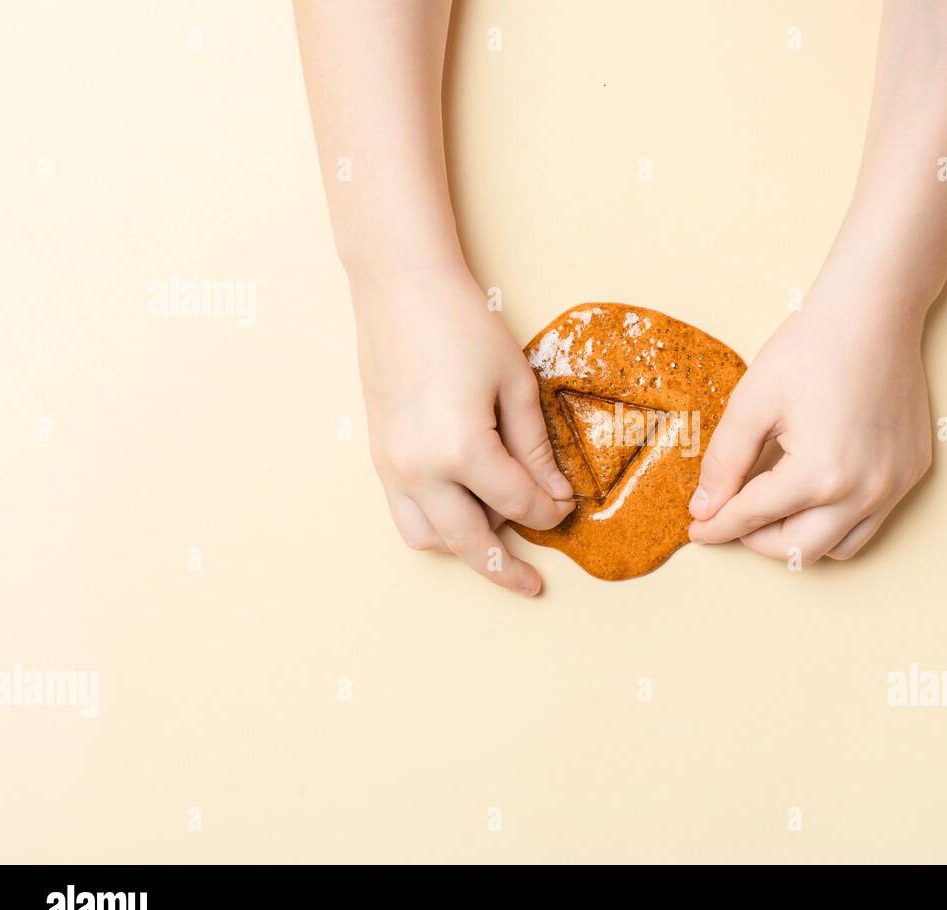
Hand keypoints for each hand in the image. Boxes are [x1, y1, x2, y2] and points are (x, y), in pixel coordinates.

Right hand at [352, 266, 573, 594]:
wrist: (400, 288)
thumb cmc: (464, 325)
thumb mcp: (516, 385)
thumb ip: (535, 449)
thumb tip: (555, 495)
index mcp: (461, 451)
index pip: (518, 505)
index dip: (550, 511)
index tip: (567, 505)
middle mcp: (419, 469)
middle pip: (469, 542)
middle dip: (505, 568)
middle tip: (532, 584)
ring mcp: (392, 466)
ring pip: (428, 537)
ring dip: (464, 546)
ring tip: (496, 535)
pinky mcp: (379, 455)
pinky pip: (405, 511)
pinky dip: (436, 522)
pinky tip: (463, 506)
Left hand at [687, 282, 932, 563]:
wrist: (874, 312)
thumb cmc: (811, 348)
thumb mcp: (752, 403)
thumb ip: (724, 462)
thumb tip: (705, 509)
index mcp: (819, 475)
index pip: (754, 518)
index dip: (718, 526)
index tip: (696, 530)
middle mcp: (864, 491)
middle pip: (797, 549)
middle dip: (756, 541)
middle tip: (732, 518)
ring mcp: (894, 485)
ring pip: (840, 547)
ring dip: (801, 539)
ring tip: (774, 510)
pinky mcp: (912, 472)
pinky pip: (871, 518)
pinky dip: (838, 519)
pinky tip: (814, 490)